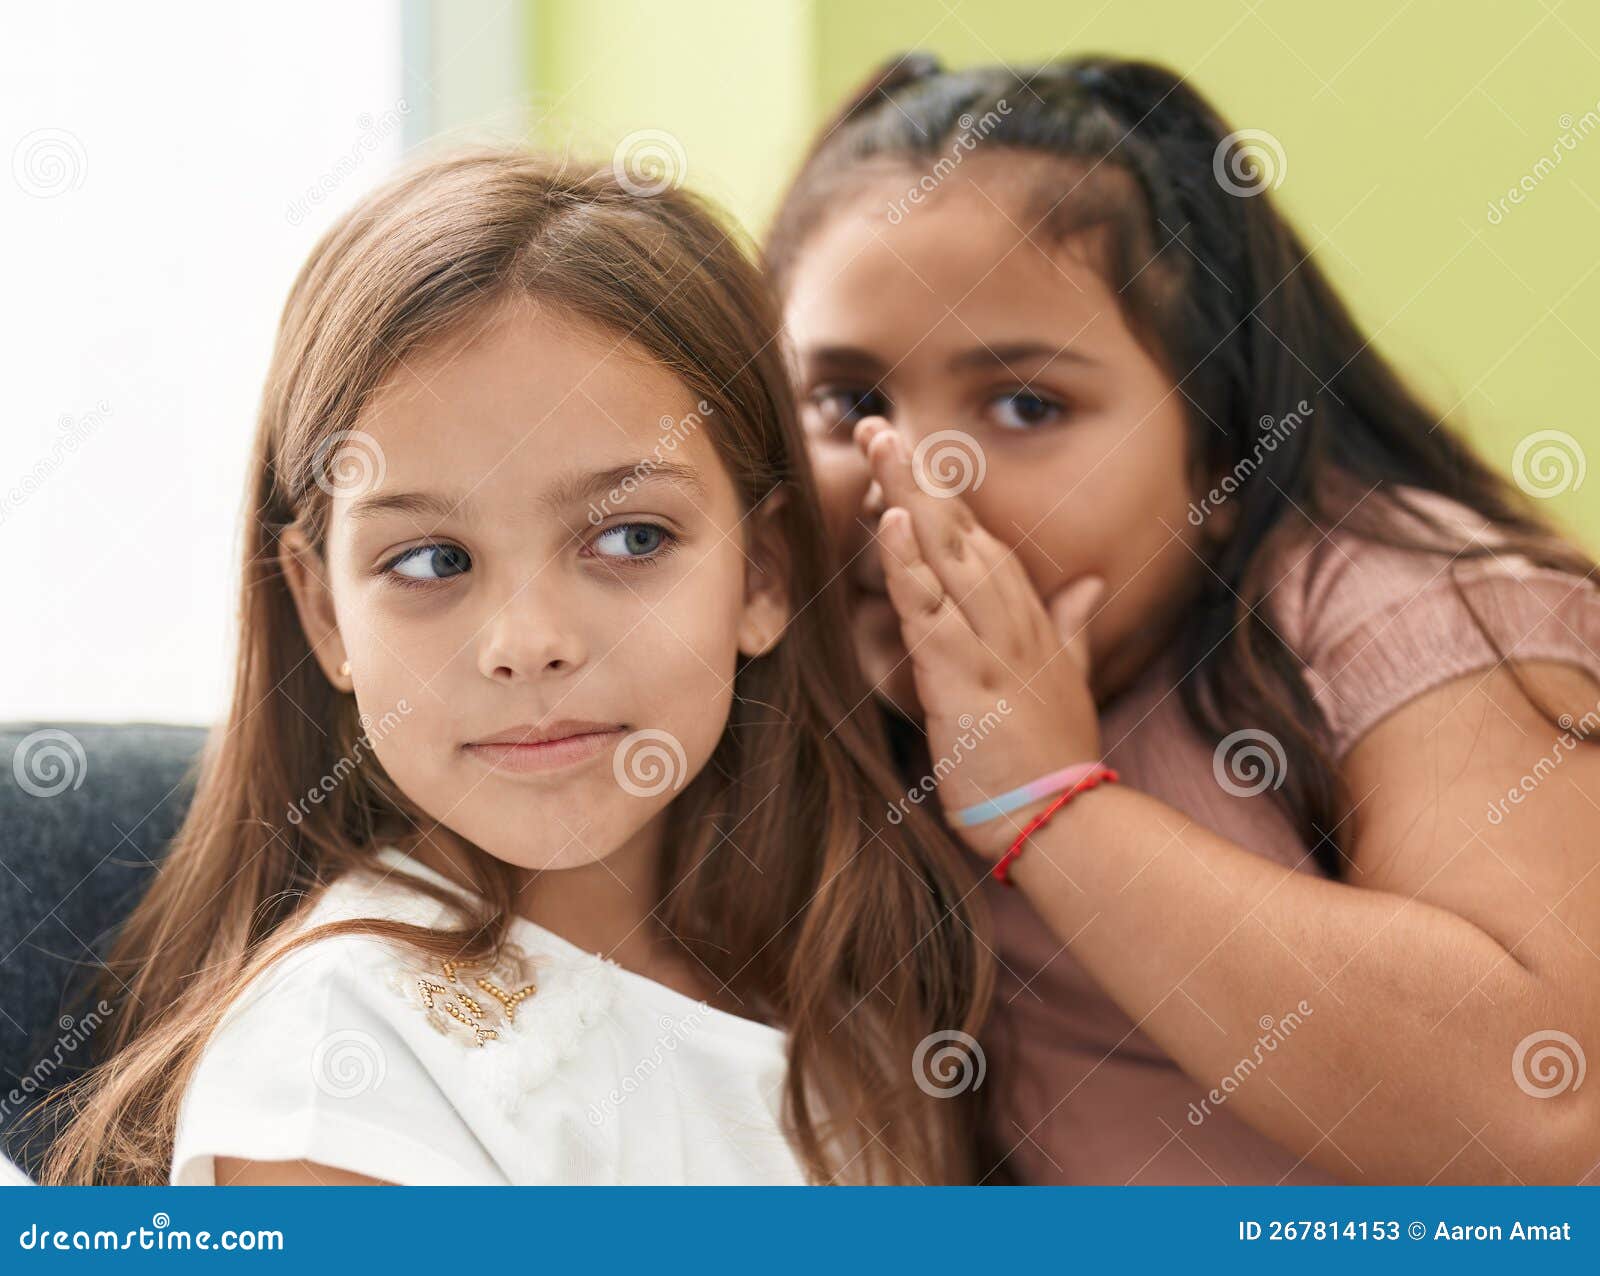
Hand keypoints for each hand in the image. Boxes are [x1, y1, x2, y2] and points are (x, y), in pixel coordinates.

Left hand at [855, 417, 1107, 858]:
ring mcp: (990, 645)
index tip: (912, 457)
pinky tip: (890, 523)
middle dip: (918, 477)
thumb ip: (1071, 627)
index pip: (982, 545)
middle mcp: (1011, 622)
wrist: (1063, 821)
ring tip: (876, 447)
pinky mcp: (965, 677)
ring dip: (907, 498)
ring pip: (944, 556)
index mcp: (1028, 623)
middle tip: (877, 426)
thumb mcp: (1068, 682)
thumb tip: (1085, 584)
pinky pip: (931, 610)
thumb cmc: (1054, 761)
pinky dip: (910, 564)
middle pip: (960, 533)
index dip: (945, 499)